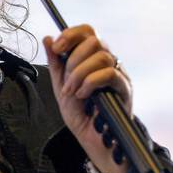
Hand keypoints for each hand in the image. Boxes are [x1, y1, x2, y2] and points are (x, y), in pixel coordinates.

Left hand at [43, 25, 132, 172]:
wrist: (92, 140)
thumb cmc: (80, 114)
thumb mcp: (60, 86)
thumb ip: (55, 63)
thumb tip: (48, 38)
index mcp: (92, 58)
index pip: (87, 32)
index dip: (71, 34)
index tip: (57, 47)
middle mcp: (108, 62)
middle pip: (95, 39)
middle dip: (73, 58)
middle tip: (65, 79)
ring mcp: (118, 74)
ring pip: (102, 56)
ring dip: (80, 73)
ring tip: (72, 91)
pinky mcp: (124, 89)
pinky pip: (110, 74)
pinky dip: (91, 82)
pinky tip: (83, 94)